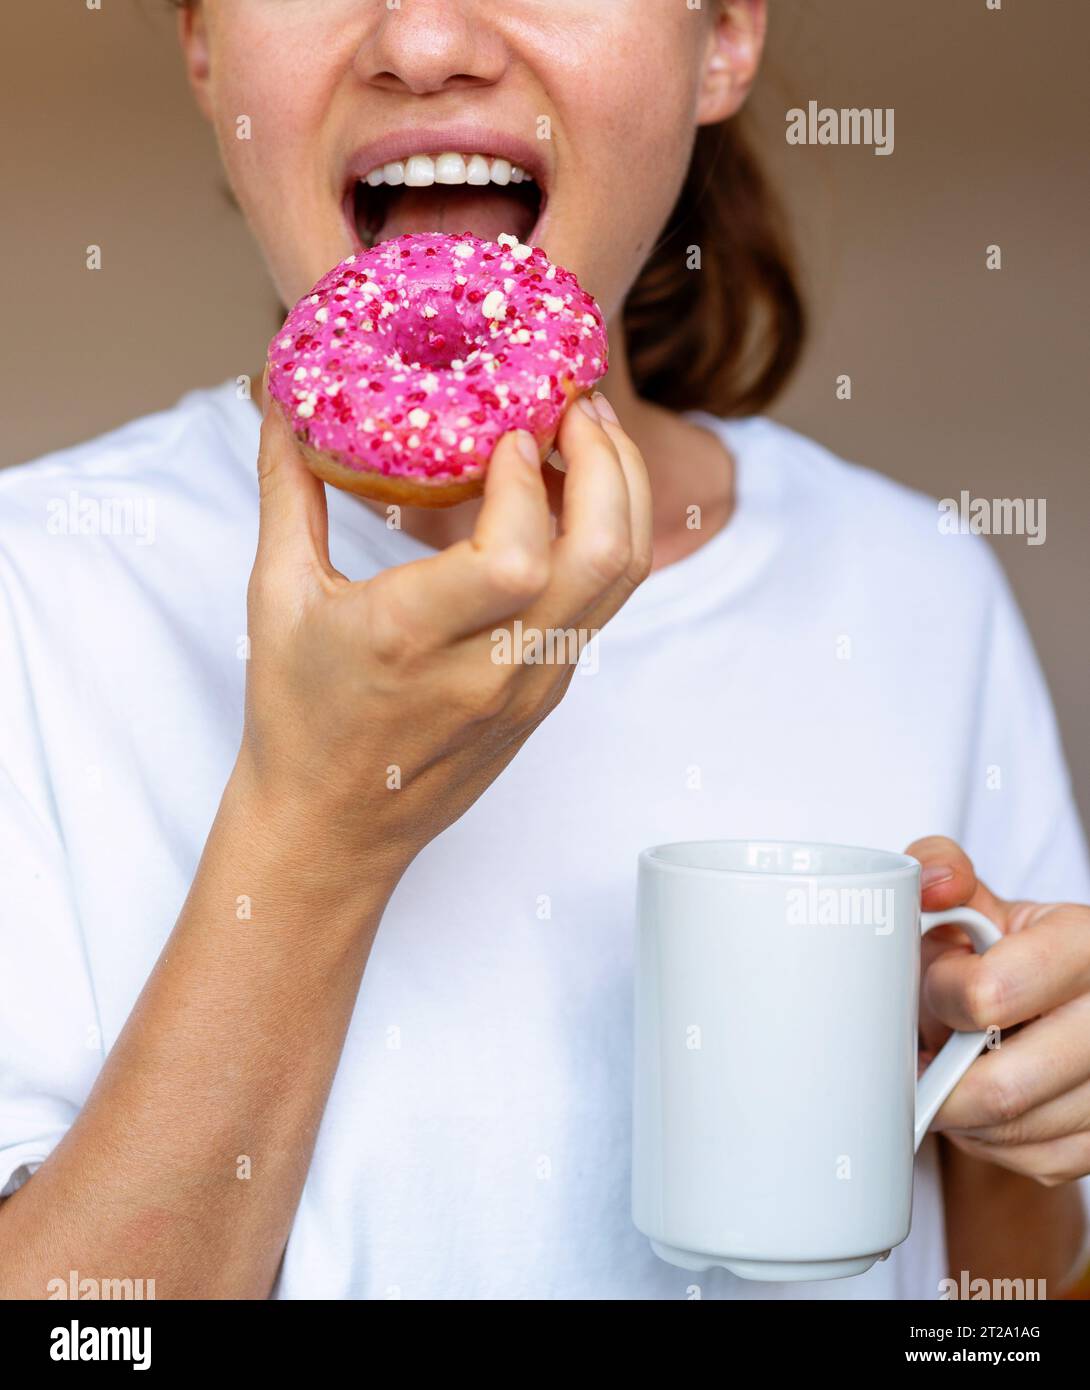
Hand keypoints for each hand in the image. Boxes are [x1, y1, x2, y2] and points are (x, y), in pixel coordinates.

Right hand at [237, 390, 650, 886]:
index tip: (509, 428)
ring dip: (621, 495)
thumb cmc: (298, 718)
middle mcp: (490, 668)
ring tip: (586, 437)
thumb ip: (288, 488)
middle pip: (603, 558)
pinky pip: (601, 604)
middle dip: (609, 463)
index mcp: (412, 639)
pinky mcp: (549, 692)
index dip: (528, 480)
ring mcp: (532, 685)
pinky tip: (571, 499)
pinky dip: (605, 537)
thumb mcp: (276, 598)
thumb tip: (279, 395)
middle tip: (576, 404)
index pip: (514, 554)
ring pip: (619, 579)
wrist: (334, 829)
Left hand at [910, 835, 1089, 1185]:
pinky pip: (1037, 1162)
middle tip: (917, 1056)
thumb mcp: (976, 900)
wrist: (1051, 1000)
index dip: (940, 996)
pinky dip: (992, 1142)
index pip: (990, 993)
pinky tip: (980, 1104)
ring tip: (946, 1072)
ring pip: (1015, 1132)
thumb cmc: (1003, 949)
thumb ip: (944, 874)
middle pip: (1003, 1086)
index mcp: (1085, 945)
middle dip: (939, 1078)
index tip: (932, 985)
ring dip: (961, 1113)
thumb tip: (933, 883)